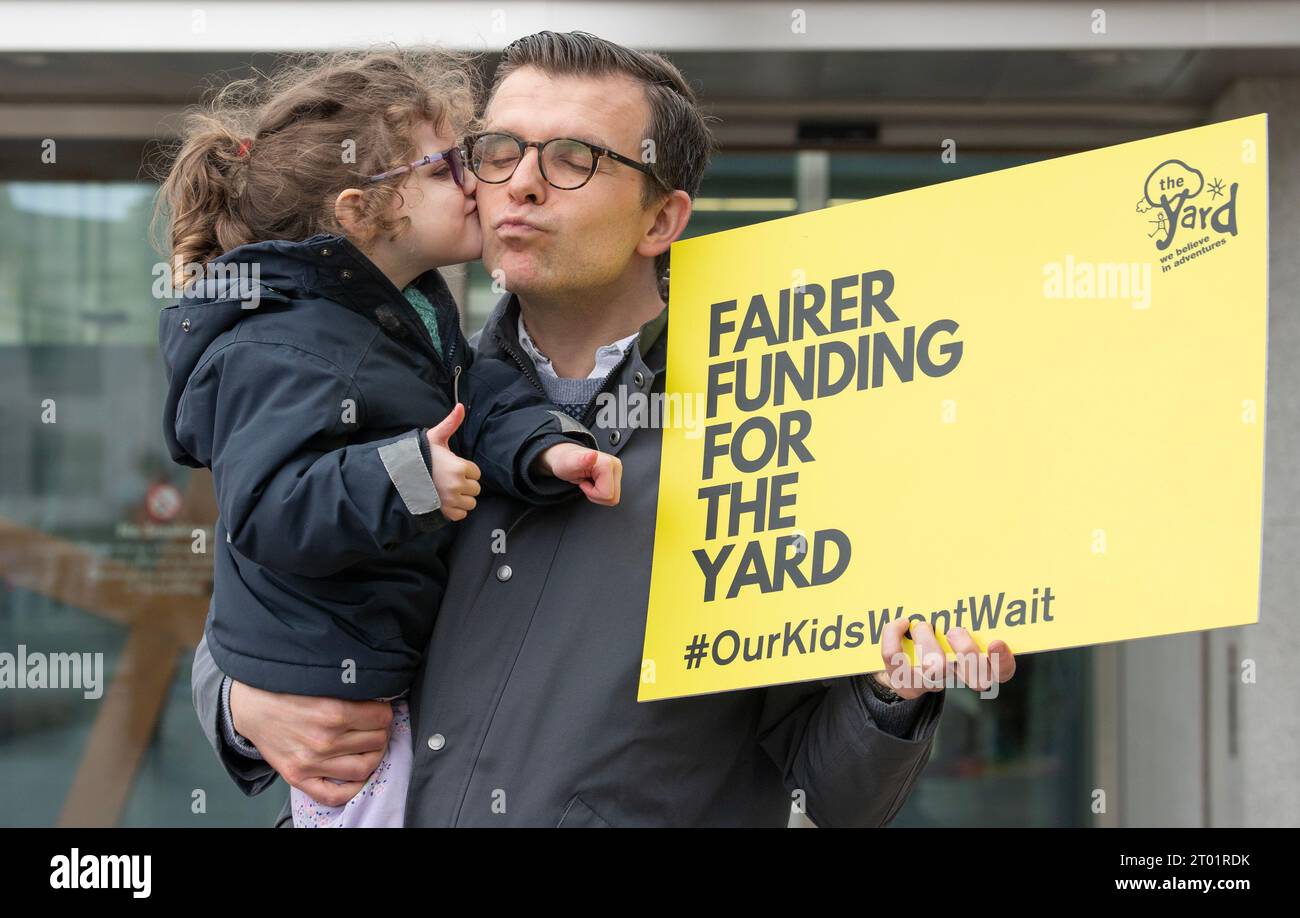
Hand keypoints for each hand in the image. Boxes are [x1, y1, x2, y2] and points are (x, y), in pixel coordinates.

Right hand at [229, 679, 391, 806]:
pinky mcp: (298, 777)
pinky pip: (334, 795)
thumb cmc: (286, 689)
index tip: (379, 709)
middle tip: (375, 726)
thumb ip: (350, 689)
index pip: (382, 718)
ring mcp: (312, 763)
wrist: (250, 705)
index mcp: (334, 712)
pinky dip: (352, 789)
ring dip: (374, 756)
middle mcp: (325, 741)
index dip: (384, 711)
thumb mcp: (321, 680)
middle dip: (380, 731)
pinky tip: (357, 776)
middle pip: (376, 741)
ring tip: (370, 746)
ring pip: (364, 767)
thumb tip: (381, 694)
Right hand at [425, 402, 481, 520]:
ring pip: (470, 503)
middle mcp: (457, 486)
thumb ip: (451, 423)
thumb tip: (461, 406)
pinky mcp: (444, 513)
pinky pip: (461, 515)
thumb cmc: (419, 456)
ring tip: (446, 490)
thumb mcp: (435, 438)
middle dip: (465, 484)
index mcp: (459, 467)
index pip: (476, 473)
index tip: (452, 467)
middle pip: (475, 489)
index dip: (465, 469)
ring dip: (462, 498)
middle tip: (448, 479)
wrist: (399, 476)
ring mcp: (450, 501)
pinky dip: (455, 510)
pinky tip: (444, 500)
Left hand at [537, 443, 622, 505]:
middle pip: (613, 497)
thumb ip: (581, 460)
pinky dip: (600, 492)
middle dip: (596, 495)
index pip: (607, 494)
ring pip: (614, 497)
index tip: (584, 482)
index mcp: (607, 463)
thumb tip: (592, 455)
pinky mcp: (615, 475)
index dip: (591, 492)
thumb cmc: (566, 462)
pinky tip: (593, 482)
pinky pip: (612, 494)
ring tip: (589, 482)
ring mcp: (617, 470)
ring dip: (598, 494)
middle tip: (586, 483)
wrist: (566, 459)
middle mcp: (615, 465)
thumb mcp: (570, 464)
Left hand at [875, 619, 1015, 699]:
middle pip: (975, 678)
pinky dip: (894, 636)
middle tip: (955, 630)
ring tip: (923, 625)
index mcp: (974, 666)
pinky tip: (901, 623)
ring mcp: (929, 682)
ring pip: (935, 669)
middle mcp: (956, 677)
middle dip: (967, 651)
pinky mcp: (902, 681)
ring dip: (928, 640)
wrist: (900, 671)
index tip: (996, 641)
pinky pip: (895, 658)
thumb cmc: (932, 640)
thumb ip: (962, 612)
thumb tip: (963, 576)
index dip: (1002, 660)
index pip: (1000, 672)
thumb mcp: (952, 627)